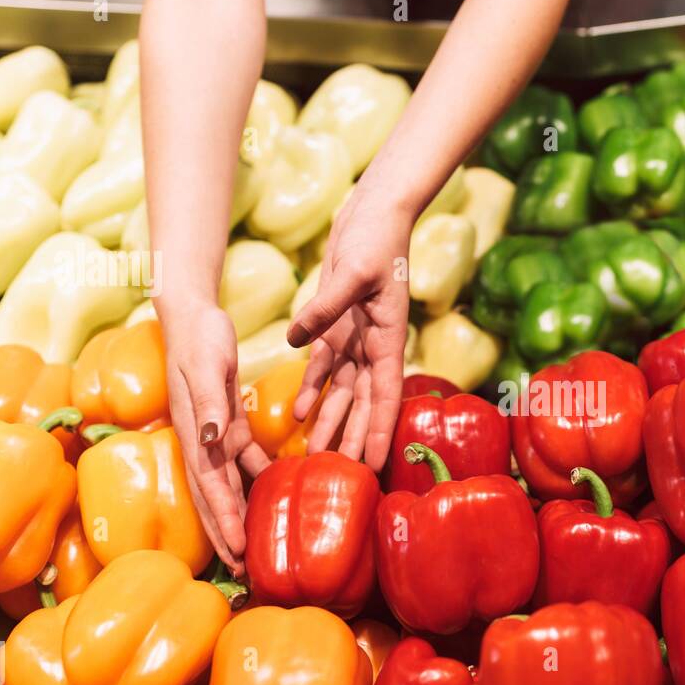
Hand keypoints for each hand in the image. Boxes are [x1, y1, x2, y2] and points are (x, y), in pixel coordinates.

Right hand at [162, 305, 269, 573]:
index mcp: (195, 432)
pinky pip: (242, 460)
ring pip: (228, 484)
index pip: (209, 486)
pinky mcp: (228, 424)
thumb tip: (211, 442)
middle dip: (226, 534)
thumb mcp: (208, 366)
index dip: (222, 519)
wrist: (193, 313)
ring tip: (254, 548)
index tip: (236, 550)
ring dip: (239, 516)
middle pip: (214, 497)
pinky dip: (255, 481)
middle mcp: (203, 441)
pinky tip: (274, 496)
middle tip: (243, 572)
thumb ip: (212, 405)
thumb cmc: (199, 337)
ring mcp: (215, 434)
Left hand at [287, 189, 409, 470]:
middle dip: (353, 438)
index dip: (379, 431)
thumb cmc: (378, 238)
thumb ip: (325, 307)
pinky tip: (300, 413)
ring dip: (330, 421)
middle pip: (363, 402)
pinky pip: (325, 364)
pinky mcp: (338, 323)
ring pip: (342, 389)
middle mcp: (374, 344)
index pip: (384, 395)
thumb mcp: (354, 270)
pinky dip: (313, 387)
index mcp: (387, 337)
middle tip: (339, 474)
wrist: (376, 210)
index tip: (375, 465)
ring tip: (315, 454)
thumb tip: (297, 339)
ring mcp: (356, 335)